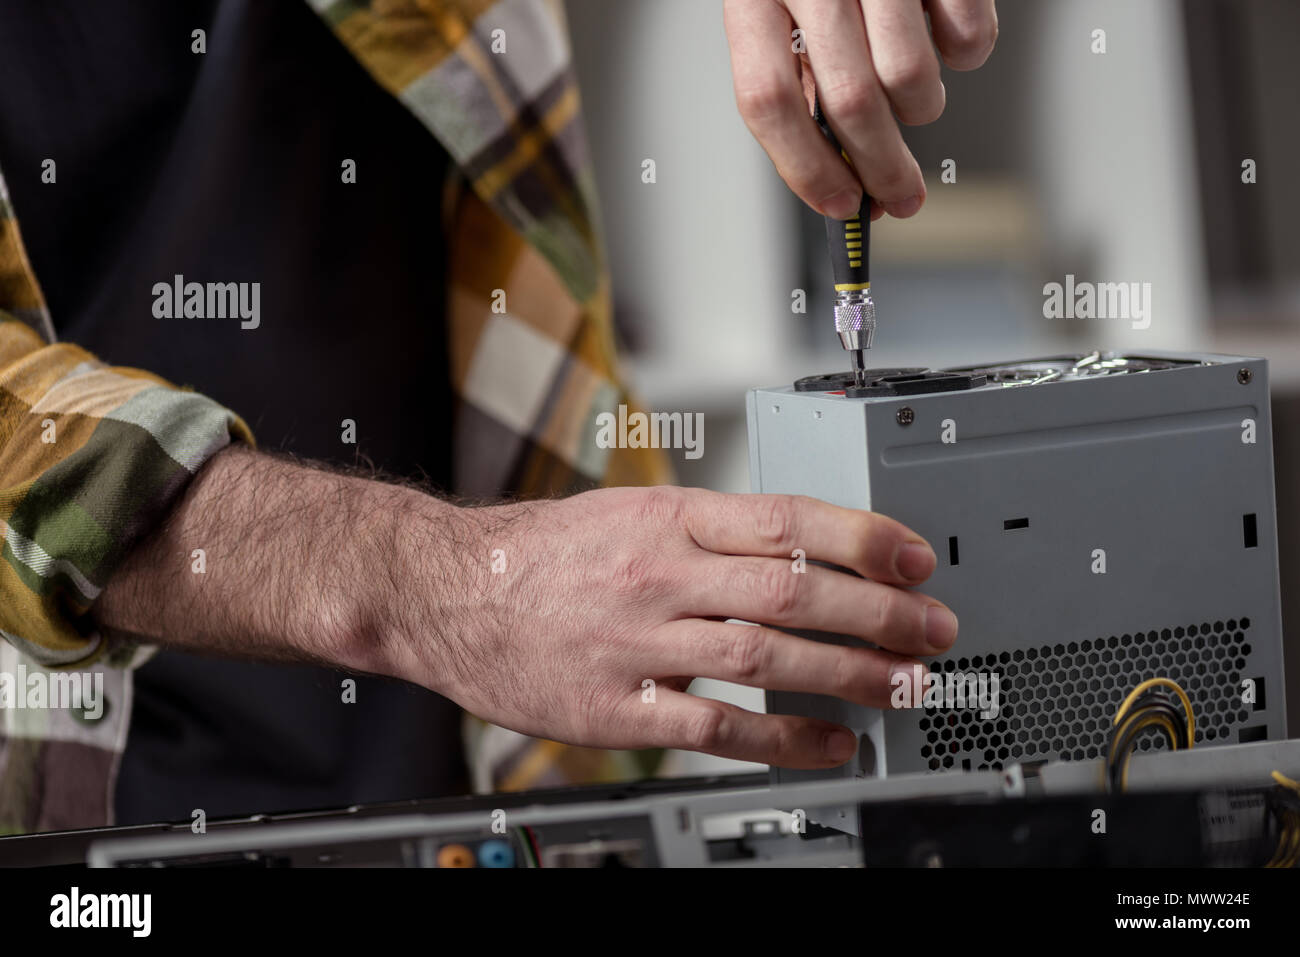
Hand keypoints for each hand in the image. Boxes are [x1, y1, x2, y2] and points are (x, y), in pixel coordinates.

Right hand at [396, 486, 957, 767]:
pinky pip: (715, 727)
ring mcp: (638, 642)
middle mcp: (659, 574)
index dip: (862, 536)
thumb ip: (707, 529)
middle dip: (878, 611)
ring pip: (764, 656)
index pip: (785, 519)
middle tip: (932, 629)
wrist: (446, 590)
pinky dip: (782, 738)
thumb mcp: (625, 510)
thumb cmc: (539, 553)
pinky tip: (829, 742)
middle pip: (792, 590)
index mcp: (666, 517)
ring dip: (847, 672)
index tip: (913, 556)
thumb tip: (795, 545)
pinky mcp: (617, 708)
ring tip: (903, 684)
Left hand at [723, 0, 997, 219]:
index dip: (804, 167)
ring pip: (910, 78)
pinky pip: (968, 37)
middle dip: (881, 168)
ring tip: (913, 91)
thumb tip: (836, 172)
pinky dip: (964, 58)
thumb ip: (798, 77)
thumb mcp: (782, 7)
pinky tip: (943, 36)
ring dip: (919, 109)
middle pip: (848, 101)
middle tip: (899, 197)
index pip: (768, 101)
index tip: (839, 205)